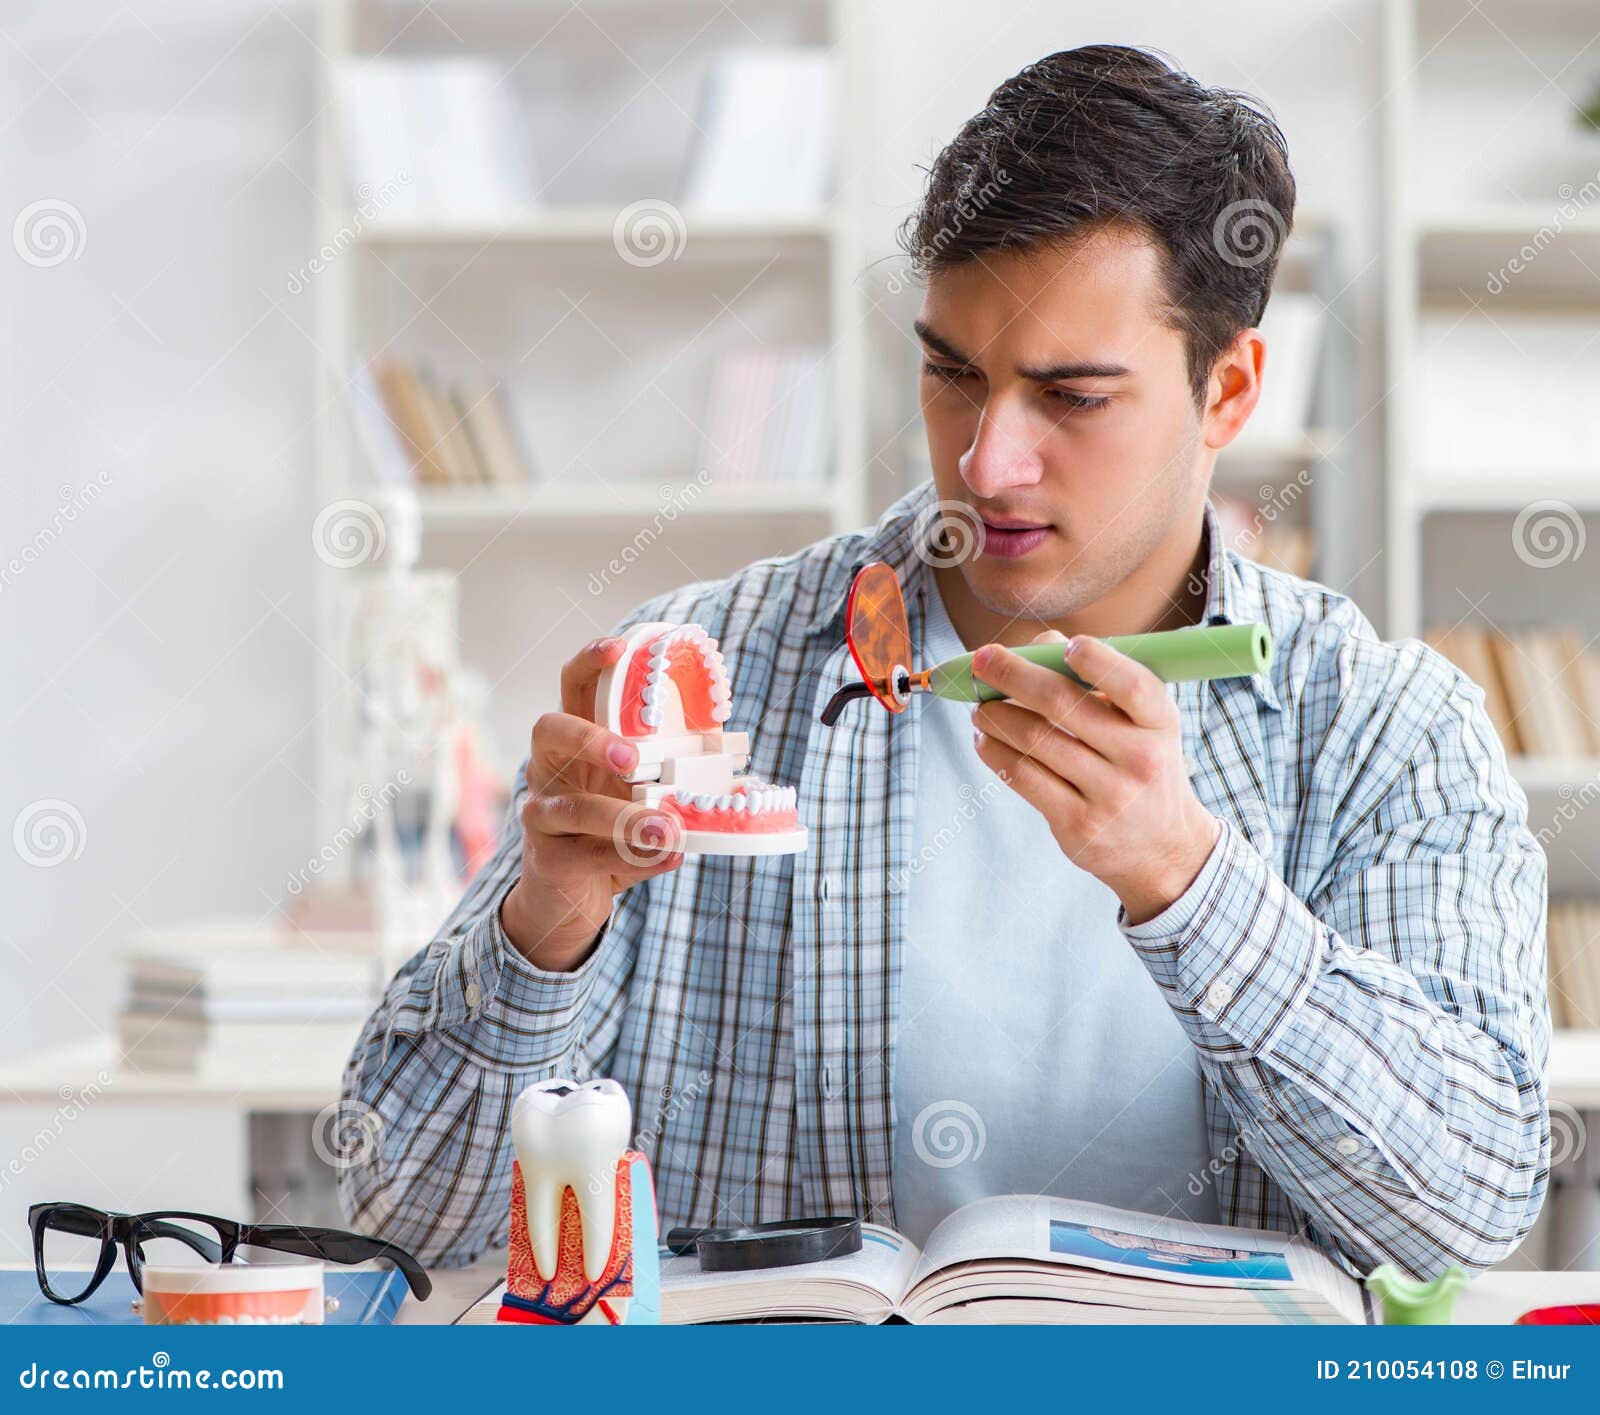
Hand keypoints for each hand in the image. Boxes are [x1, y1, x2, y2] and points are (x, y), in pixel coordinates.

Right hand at [501, 637, 683, 971]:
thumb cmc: (614, 831)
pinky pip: (585, 853)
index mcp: (580, 741)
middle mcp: (551, 768)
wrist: (574, 896)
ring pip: (569, 804)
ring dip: (621, 815)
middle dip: (590, 737)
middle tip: (631, 757)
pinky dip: (629, 858)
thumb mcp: (646, 795)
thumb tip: (735, 768)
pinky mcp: (547, 855)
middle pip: (549, 730)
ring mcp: (542, 811)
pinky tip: (666, 858)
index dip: (592, 662)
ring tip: (665, 827)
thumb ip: (677, 777)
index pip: (576, 688)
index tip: (620, 647)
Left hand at [969, 632, 1220, 925]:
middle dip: (1014, 674)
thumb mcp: (1142, 724)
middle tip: (983, 661)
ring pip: (1034, 739)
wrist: (1161, 847)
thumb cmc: (1140, 766)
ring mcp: (1110, 795)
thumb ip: (1099, 681)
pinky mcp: (1078, 824)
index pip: (1132, 684)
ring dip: (995, 715)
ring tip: (980, 706)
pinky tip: (984, 739)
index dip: (1097, 660)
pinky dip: (995, 751)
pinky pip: (1023, 777)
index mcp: (1160, 722)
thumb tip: (1037, 644)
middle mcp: (1140, 759)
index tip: (1065, 644)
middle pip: (1064, 703)